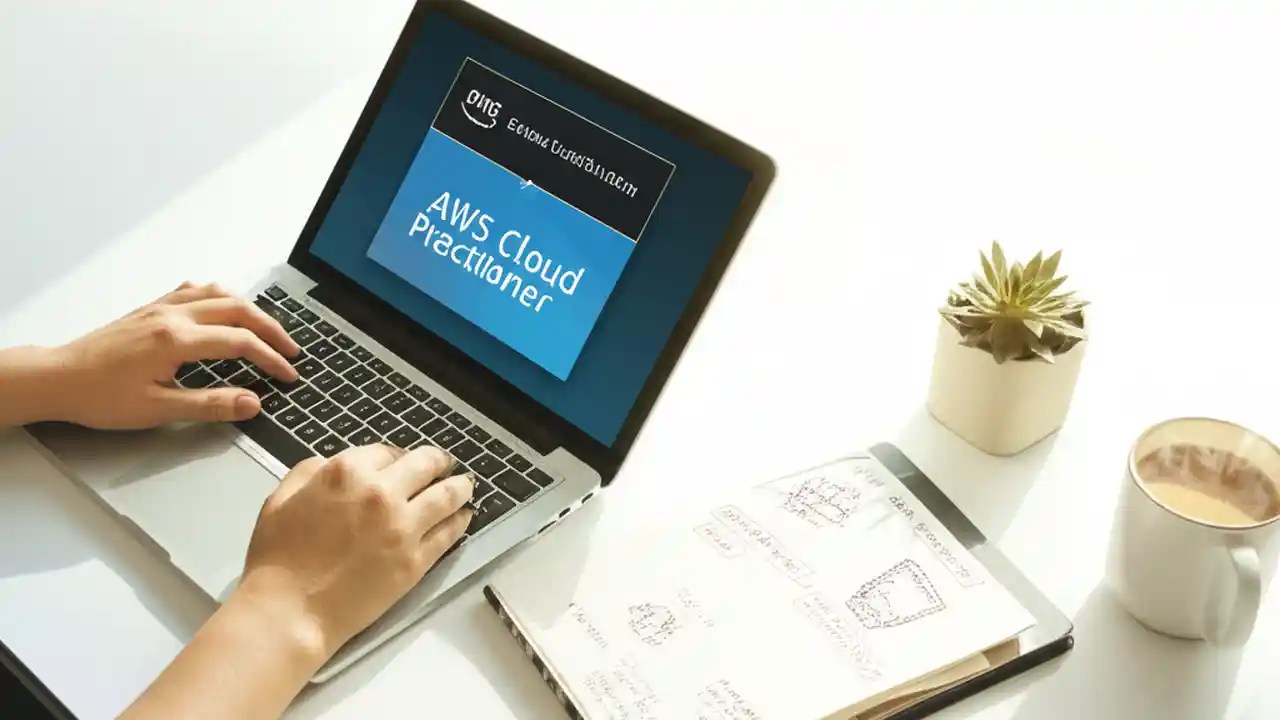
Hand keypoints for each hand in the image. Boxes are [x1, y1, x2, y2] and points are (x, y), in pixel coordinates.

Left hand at [45, 281, 299, 428]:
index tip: (287, 374)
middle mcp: (171, 316)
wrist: (58, 378)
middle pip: (237, 309)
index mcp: (175, 340)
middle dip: (271, 329)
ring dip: (249, 308)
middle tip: (290, 350)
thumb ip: (209, 404)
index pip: (239, 343)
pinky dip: (219, 296)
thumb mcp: (157, 409)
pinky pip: (193, 290)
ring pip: (218, 293)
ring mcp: (160, 308)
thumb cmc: (99, 396)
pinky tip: (222, 307)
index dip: (270, 359)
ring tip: (266, 328)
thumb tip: (250, 402)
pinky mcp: (150, 309)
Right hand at [237, 444, 474, 656]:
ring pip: (447, 495)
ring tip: (466, 485)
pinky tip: (464, 516)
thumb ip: (312, 471)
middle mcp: (381, 493)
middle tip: (445, 464)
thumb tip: (334, 464)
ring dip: (460, 486)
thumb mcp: (281, 497)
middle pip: (426, 464)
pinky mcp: (417, 560)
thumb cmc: (278, 557)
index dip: (397, 455)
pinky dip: (460, 521)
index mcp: (347, 472)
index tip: (404, 461)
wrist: (290, 610)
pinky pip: (449, 533)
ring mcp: (404, 527)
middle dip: (438, 462)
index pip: (387, 450)